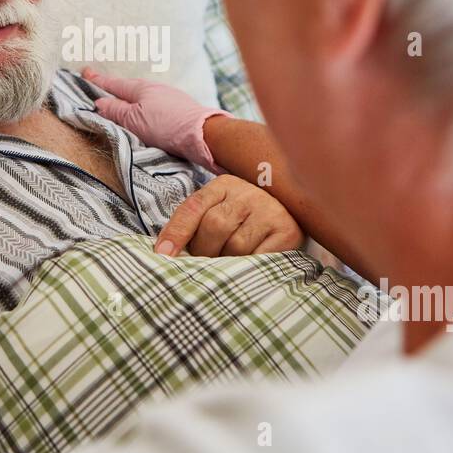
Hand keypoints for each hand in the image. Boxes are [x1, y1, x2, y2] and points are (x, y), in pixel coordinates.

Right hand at [82, 67, 229, 172]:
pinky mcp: (180, 109)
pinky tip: (147, 111)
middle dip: (114, 87)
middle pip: (129, 87)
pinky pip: (155, 104)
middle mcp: (156, 89)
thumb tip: (99, 102)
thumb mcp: (134, 120)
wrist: (204, 134)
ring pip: (144, 95)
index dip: (98, 81)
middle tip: (99, 84)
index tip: (85, 72)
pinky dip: (145, 105)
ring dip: (130, 97)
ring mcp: (170, 98)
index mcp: (141, 89)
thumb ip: (116, 111)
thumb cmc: (166, 125)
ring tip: (121, 99)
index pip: (114, 84)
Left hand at [155, 174, 304, 257]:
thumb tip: (166, 253)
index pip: (193, 207)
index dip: (176, 232)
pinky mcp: (287, 231)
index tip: (163, 255)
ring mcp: (270, 211)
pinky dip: (248, 266)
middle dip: (204, 250)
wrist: (289, 213)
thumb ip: (194, 224)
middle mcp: (247, 193)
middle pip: (214, 225)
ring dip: (227, 261)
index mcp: (223, 186)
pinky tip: (247, 266)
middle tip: (206, 261)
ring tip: (228, 263)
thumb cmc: (242, 220)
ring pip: (236, 245)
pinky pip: (259, 257)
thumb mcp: (217, 211)